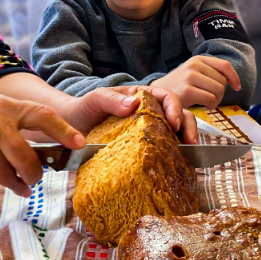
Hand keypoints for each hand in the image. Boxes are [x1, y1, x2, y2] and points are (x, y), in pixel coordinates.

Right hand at [0, 92, 80, 197]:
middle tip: (35, 180)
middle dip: (34, 175)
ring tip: (15, 183)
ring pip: (7, 176)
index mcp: (7, 107)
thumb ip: (20, 125)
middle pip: (27, 160)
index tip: (79, 143)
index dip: (63, 130)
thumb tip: (48, 155)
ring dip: (13, 183)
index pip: (43, 116)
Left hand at [58, 86, 198, 143]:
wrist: (69, 127)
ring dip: (186, 139)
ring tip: (190, 152)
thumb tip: (134, 103)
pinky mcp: (144, 146)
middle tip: (191, 142)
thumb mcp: (95, 99)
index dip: (175, 108)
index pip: (166, 97)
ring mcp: (148, 129)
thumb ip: (111, 99)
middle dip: (188, 126)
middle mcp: (148, 112)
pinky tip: (178, 162)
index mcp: (140, 97)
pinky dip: (174, 152)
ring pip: (175, 130)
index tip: (173, 124)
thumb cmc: (83, 109)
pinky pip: (163, 147)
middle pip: (177, 113)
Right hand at [152, 55, 240, 108]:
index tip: (237, 87)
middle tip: (211, 98)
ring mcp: (190, 76)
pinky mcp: (187, 90)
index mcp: (198, 59)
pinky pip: (211, 99)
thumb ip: (210, 72)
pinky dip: (211, 105)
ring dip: (217, 100)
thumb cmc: (179, 85)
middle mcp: (194, 64)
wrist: (158, 93)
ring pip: (219, 90)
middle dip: (221, 92)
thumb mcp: (194, 72)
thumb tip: (233, 80)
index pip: (225, 65)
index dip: (234, 77)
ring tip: (207, 102)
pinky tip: (204, 106)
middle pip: (223, 81)